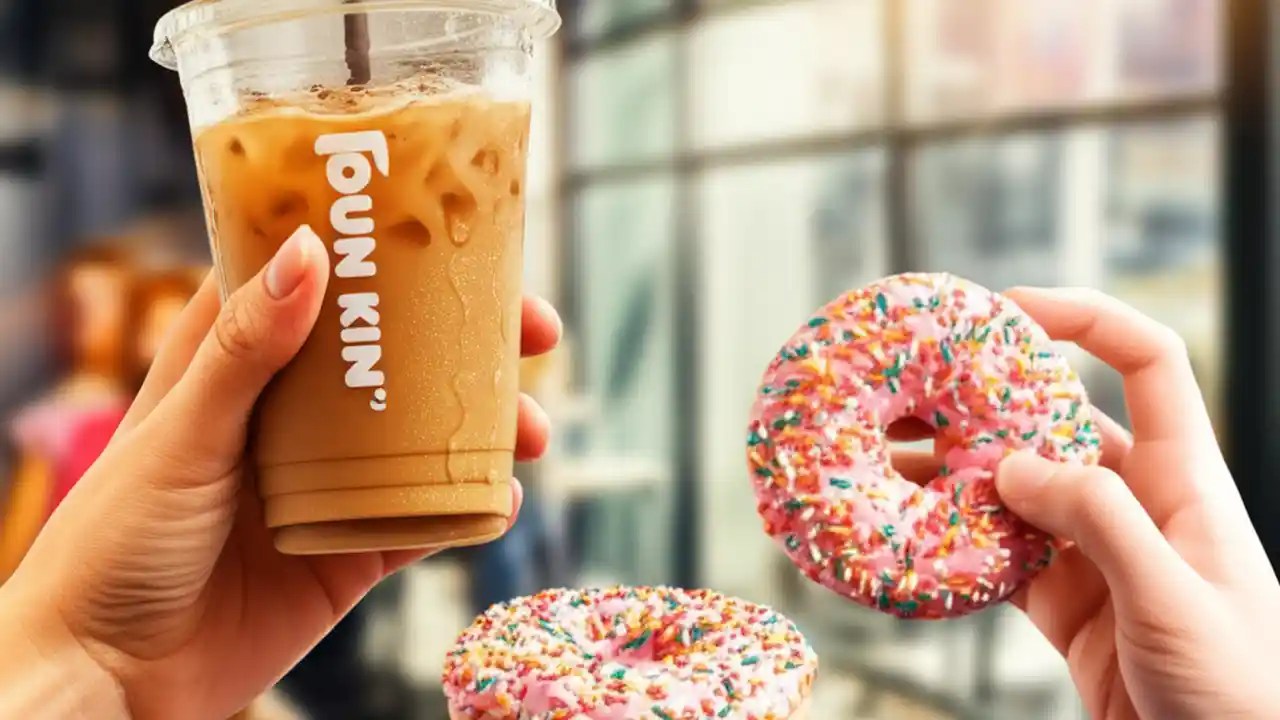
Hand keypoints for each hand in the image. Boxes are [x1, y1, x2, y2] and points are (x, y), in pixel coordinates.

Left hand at [0, 229, 562, 719]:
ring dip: (486, 426)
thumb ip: (246, 351)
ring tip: (533, 430)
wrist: (112, 676)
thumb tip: (309, 251)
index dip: (393, 256)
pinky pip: (425, 519)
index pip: (325, 284)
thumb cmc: (112, 543)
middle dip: (473, 342)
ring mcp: (329, 482)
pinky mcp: (351, 550)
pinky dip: (469, 506)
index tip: (461, 239)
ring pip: (427, 434)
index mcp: (240, 364)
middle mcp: (294, 415)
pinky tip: (501, 496)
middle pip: (398, 356)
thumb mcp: (181, 435)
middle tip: (536, 332)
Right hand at [899, 287, 1279, 718]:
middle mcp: (1135, 503)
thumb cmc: (1245, 690)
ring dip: (955, 475)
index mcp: (1182, 480)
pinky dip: (955, 545)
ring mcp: (1096, 554)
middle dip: (985, 402)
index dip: (1084, 319)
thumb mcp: (1173, 597)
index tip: (1009, 308)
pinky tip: (914, 536)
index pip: (1146, 363)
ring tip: (889, 463)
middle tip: (913, 395)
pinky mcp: (1066, 604)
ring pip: (1015, 491)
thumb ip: (1099, 522)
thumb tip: (1013, 466)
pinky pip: (999, 556)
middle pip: (1054, 422)